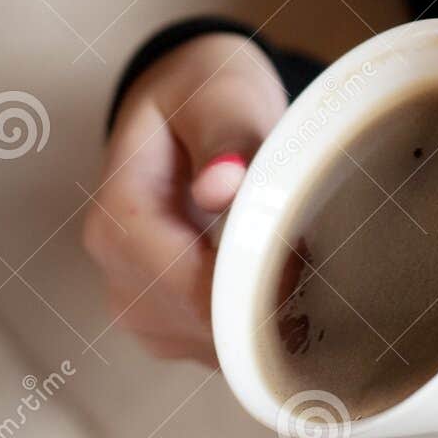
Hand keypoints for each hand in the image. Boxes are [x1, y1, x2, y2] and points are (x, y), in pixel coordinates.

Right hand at [83, 33, 286, 363]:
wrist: (185, 101)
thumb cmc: (202, 92)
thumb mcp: (218, 92)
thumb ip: (224, 136)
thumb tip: (221, 186)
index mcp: (119, 215)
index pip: (178, 283)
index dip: (243, 287)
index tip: (306, 264)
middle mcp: (118, 270)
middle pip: (193, 324)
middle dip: (260, 302)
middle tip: (319, 258)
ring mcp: (138, 302)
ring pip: (207, 345)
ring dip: (260, 316)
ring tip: (304, 259)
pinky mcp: (168, 317)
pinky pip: (214, 344)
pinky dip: (253, 321)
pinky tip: (287, 277)